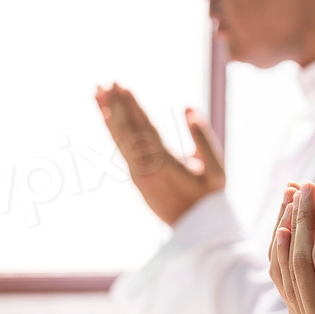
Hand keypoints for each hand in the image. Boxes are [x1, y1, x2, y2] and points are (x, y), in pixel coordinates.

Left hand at [94, 83, 223, 225]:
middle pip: (125, 131)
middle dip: (115, 105)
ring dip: (107, 115)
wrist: (198, 232)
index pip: (143, 127)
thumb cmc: (210, 198)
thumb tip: (187, 108)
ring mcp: (137, 175)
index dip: (131, 106)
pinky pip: (120, 149)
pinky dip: (113, 131)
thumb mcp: (216, 170)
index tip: (121, 85)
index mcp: (164, 164)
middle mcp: (145, 169)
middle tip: (104, 82)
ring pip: (118, 140)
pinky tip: (107, 117)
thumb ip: (203, 138)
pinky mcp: (136, 179)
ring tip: (98, 93)